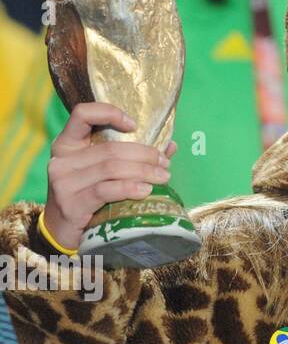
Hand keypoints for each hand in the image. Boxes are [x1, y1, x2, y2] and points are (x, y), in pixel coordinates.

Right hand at [44, 103, 175, 252]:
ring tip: (163, 177)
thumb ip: (132, 156)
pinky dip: (130, 188)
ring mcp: (64, 182)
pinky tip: (145, 190)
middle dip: (145, 154)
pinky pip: (106, 190)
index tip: (134, 125)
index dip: (109, 113)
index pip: (82, 114)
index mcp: (67, 144)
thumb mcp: (104, 171)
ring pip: (112, 168)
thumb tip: (170, 145)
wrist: (62, 229)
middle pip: (110, 148)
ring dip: (144, 172)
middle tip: (164, 164)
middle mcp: (61, 160)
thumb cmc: (88, 194)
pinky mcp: (71, 203)